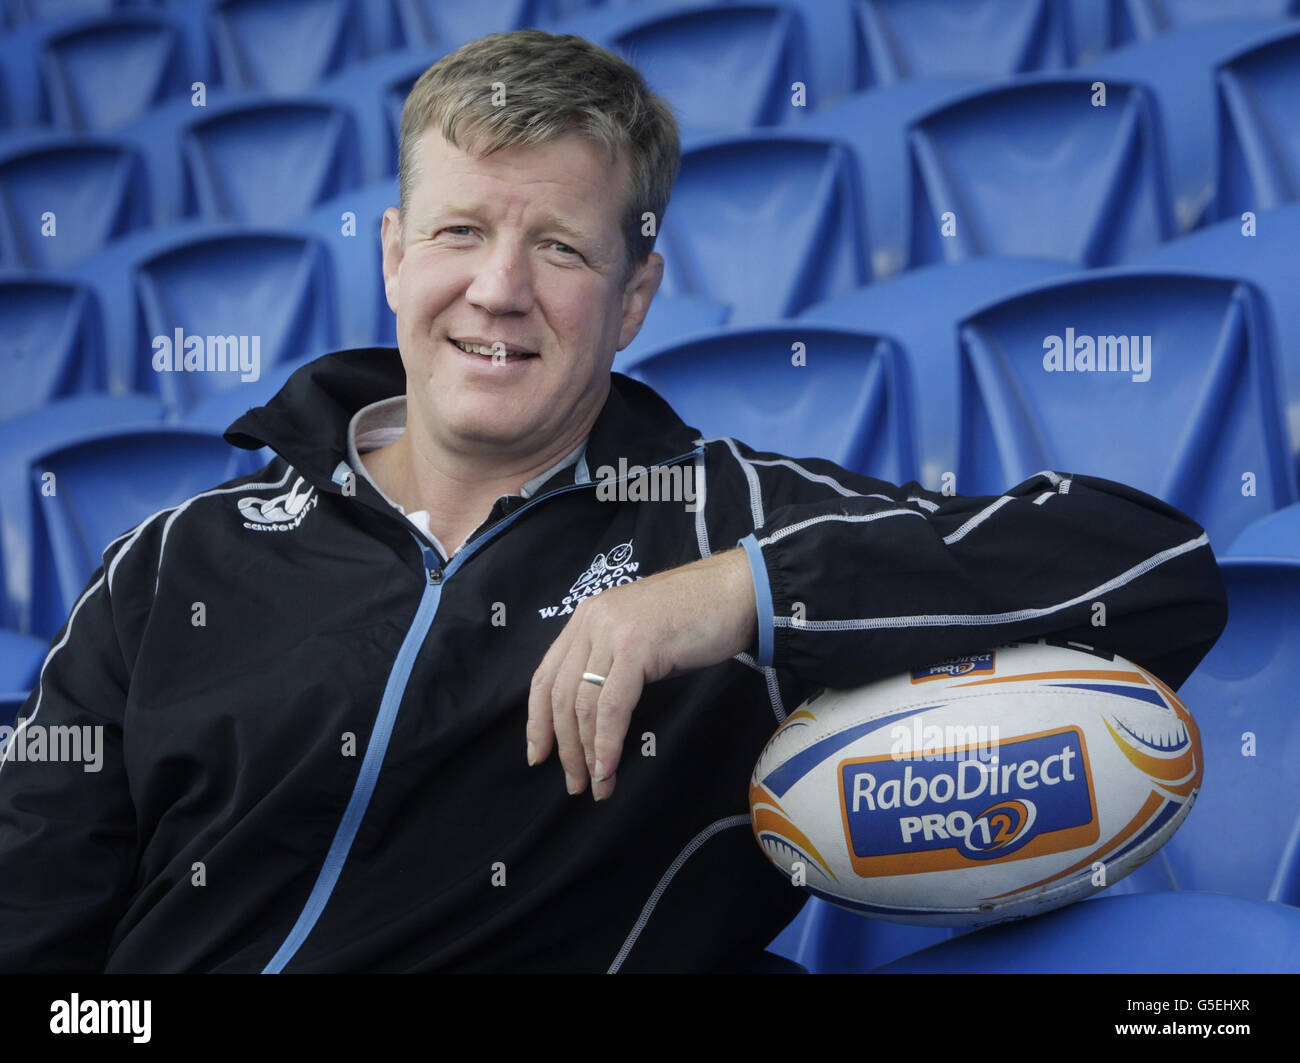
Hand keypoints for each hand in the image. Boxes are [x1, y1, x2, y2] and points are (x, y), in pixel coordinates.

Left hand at [526, 547, 756, 800]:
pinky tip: (608, 768)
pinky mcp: (636, 646)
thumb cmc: (696, 620)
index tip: (539, 756)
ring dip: (585, 753)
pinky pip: (612, 706)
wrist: (738, 592)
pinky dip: (607, 743)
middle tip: (573, 784)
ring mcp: (612, 631)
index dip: (537, 721)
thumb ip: (612, 664)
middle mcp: (591, 621)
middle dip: (563, 746)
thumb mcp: (640, 639)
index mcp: (587, 618)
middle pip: (559, 694)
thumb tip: (594, 720)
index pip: (545, 675)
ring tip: (596, 785)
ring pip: (583, 704)